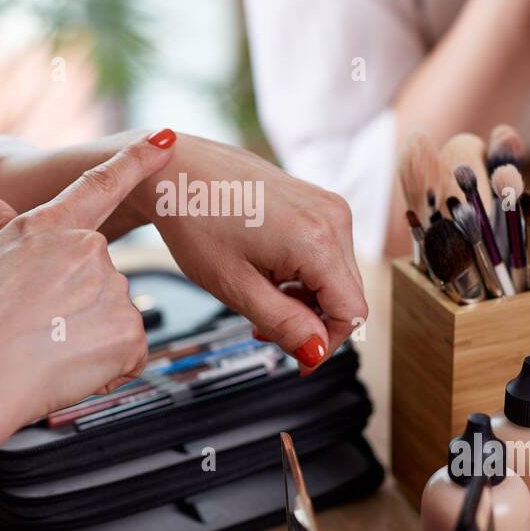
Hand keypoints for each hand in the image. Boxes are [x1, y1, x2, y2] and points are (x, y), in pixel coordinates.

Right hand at [0, 132, 175, 432]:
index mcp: (51, 227)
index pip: (102, 185)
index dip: (138, 159)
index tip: (166, 138)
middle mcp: (88, 249)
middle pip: (101, 274)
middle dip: (78, 301)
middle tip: (39, 327)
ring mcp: (112, 289)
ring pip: (113, 313)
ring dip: (90, 335)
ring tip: (47, 349)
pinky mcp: (129, 331)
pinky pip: (127, 350)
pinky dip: (106, 365)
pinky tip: (69, 367)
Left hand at [126, 135, 367, 374]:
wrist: (177, 169)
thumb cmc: (196, 217)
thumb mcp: (235, 286)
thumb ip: (283, 324)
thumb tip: (317, 353)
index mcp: (318, 239)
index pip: (352, 313)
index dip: (327, 345)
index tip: (299, 361)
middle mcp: (333, 217)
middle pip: (348, 296)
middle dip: (312, 322)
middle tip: (264, 328)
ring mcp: (328, 205)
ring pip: (338, 277)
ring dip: (305, 300)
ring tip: (260, 297)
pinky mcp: (318, 202)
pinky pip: (327, 253)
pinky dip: (303, 275)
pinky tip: (268, 273)